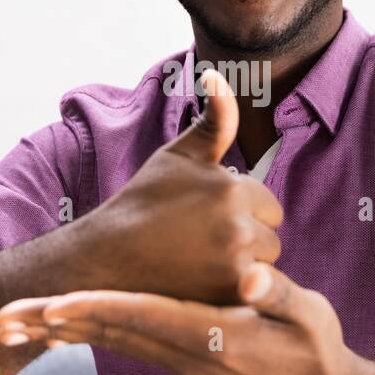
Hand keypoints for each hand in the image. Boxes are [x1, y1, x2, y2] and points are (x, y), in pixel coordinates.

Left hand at [0, 262, 363, 374]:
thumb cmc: (314, 348)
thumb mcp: (308, 316)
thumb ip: (279, 296)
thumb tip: (251, 280)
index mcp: (213, 337)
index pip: (147, 317)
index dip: (100, 308)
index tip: (56, 304)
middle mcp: (184, 351)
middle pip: (110, 333)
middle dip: (54, 326)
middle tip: (1, 320)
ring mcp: (176, 357)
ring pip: (109, 340)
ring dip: (58, 332)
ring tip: (13, 325)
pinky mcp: (175, 355)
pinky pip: (121, 342)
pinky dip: (84, 333)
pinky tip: (58, 328)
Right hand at [68, 68, 282, 305]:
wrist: (103, 263)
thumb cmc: (142, 205)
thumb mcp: (177, 157)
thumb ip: (214, 120)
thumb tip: (219, 74)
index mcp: (233, 189)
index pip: (269, 207)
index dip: (241, 215)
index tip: (205, 221)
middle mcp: (240, 227)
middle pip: (271, 240)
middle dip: (246, 243)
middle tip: (199, 246)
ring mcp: (235, 268)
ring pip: (265, 270)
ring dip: (244, 270)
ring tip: (199, 266)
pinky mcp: (226, 301)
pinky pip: (255, 296)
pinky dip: (237, 295)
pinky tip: (204, 288)